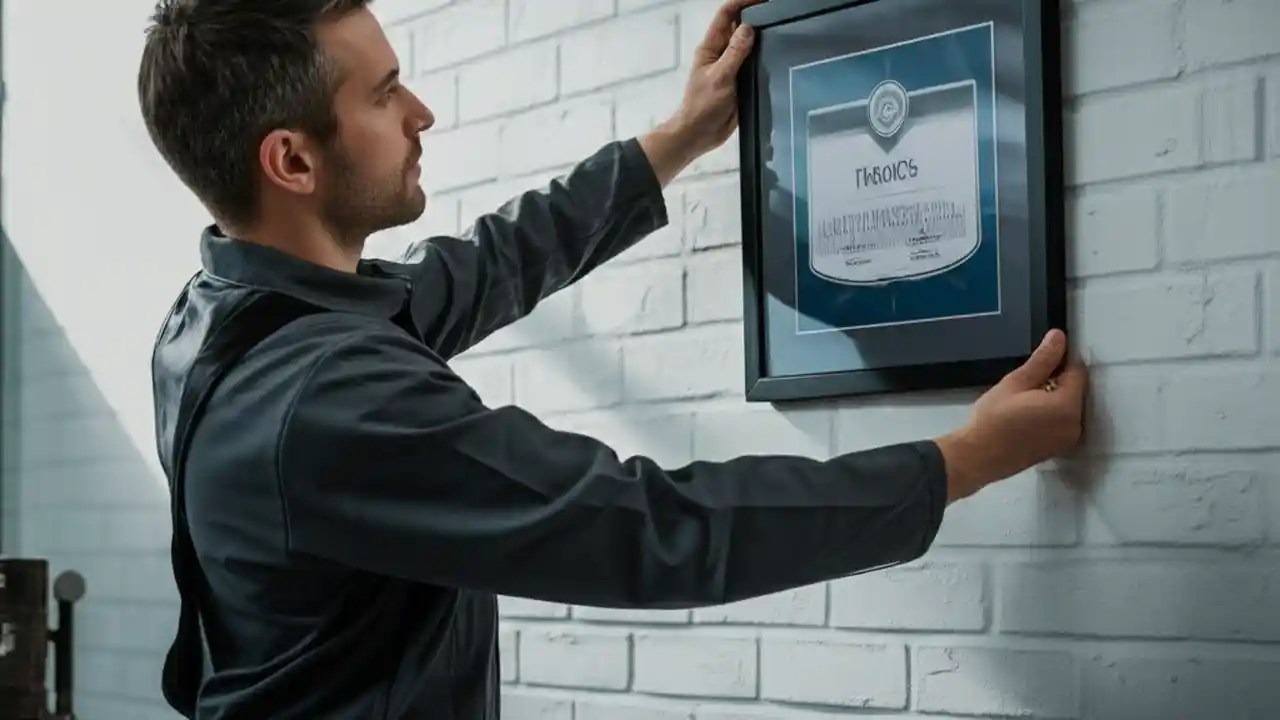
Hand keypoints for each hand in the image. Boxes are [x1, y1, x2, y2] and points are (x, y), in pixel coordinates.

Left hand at [639, 0, 761, 184]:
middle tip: (777, 12)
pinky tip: (778, 54)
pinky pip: (754, 64)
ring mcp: (732, 67)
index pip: (727, 14)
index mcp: (711, 47)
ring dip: (762, 37)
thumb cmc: (702, 106)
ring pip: (749, 45)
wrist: (699, 134)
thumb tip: (749, 28)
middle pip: (740, 26)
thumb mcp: (720, 77)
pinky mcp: (741, 81)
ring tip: (782, 28)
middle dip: (756, 16)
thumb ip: (735, 53)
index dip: (743, 2)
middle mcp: (721, 53)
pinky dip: (764, 57)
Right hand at [935, 329, 1087, 502]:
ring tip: (1024, 398)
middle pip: (1075, 391)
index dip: (1062, 359)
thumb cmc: (992, 419)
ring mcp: (1067, 439)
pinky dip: (1051, 414)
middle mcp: (1075, 424)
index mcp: (1067, 406)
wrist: (977, 457)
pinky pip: (1062, 422)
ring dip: (1053, 398)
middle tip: (1027, 382)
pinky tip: (1027, 414)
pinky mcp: (1058, 449)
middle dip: (1058, 380)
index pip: (1077, 372)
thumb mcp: (1016, 383)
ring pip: (1068, 407)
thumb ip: (1043, 360)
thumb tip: (1059, 337)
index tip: (1043, 358)